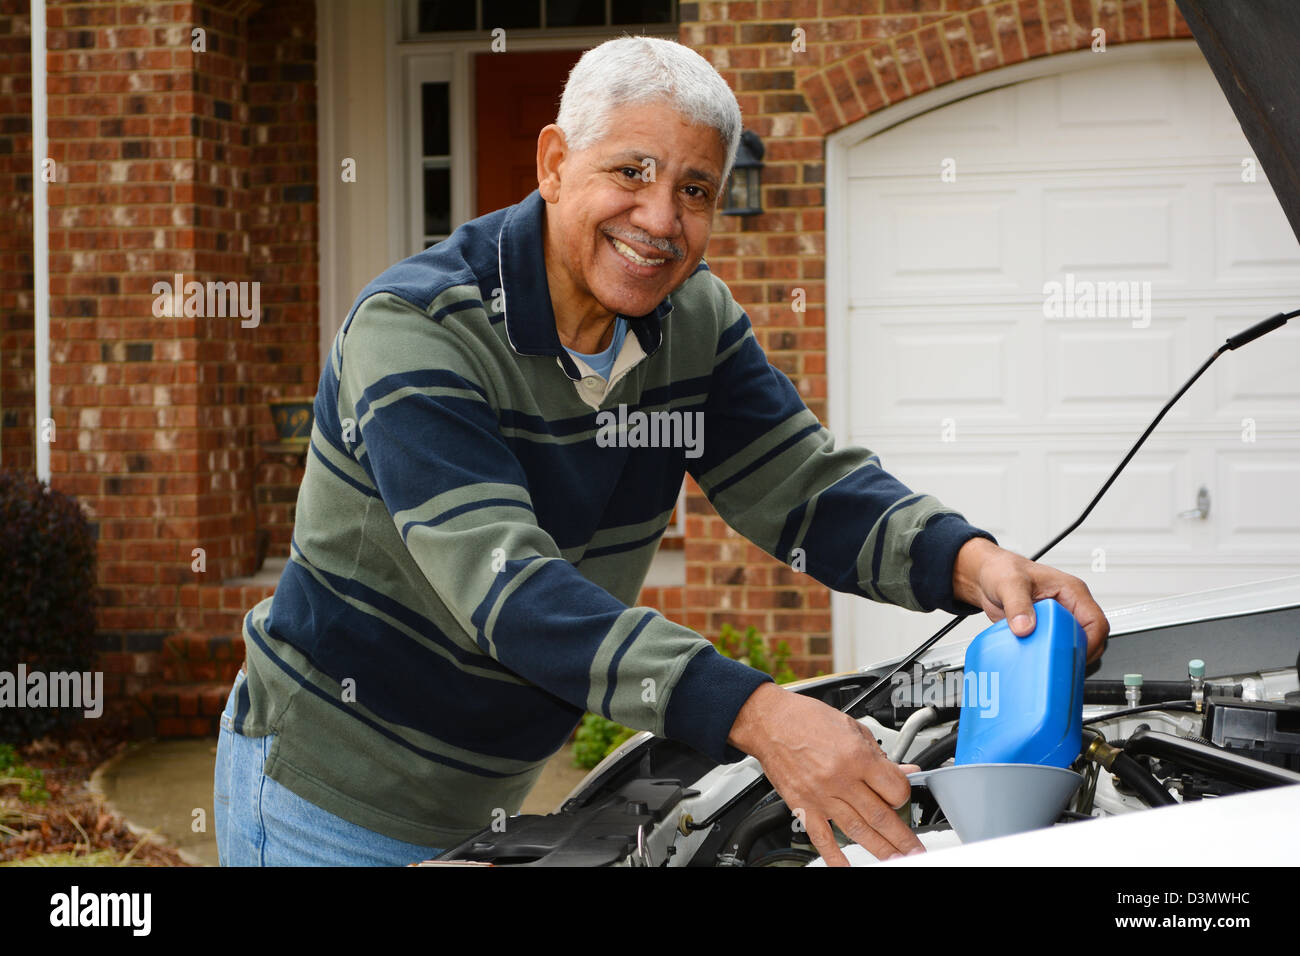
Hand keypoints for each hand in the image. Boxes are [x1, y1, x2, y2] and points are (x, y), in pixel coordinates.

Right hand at [727, 682, 922, 866]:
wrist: (769, 722)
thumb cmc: (806, 719)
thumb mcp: (851, 726)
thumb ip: (878, 753)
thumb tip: (902, 770)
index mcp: (856, 756)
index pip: (894, 788)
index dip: (904, 794)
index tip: (904, 796)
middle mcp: (840, 779)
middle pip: (880, 816)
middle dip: (902, 836)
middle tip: (915, 848)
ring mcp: (821, 796)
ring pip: (858, 830)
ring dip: (880, 848)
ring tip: (896, 859)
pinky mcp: (803, 807)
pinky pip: (821, 837)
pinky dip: (835, 857)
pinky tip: (847, 867)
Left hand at [952, 537, 1109, 661]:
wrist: (986, 577)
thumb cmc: (1002, 569)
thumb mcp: (1009, 583)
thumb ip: (1017, 605)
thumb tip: (1025, 628)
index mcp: (1072, 592)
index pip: (1097, 622)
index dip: (1091, 643)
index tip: (1074, 657)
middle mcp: (1069, 607)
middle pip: (1091, 639)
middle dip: (1080, 656)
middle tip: (1061, 666)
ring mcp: (1059, 621)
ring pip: (1076, 647)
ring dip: (1065, 658)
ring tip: (1050, 666)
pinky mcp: (1045, 632)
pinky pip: (1056, 649)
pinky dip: (1050, 658)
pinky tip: (1037, 663)